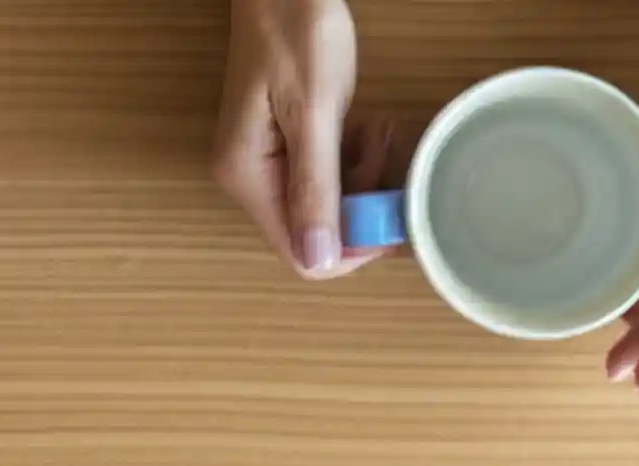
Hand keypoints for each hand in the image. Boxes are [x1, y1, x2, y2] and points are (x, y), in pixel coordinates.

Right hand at [212, 0, 395, 279]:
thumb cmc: (295, 32)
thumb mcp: (314, 112)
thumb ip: (315, 188)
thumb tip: (318, 259)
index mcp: (247, 178)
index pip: (301, 254)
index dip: (351, 249)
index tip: (390, 217)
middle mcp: (250, 180)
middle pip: (316, 232)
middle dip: (360, 206)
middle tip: (386, 155)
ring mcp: (267, 162)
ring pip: (327, 204)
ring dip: (364, 178)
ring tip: (380, 130)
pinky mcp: (286, 145)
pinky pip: (326, 176)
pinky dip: (354, 160)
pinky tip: (369, 126)